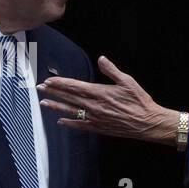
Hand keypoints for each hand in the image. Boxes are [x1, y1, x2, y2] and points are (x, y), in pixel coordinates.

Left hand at [39, 56, 181, 145]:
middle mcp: (95, 106)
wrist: (148, 123)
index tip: (49, 80)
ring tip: (44, 104)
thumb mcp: (128, 82)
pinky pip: (80, 125)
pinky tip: (60, 121)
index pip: (75, 86)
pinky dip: (69, 123)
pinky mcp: (99, 127)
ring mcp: (96, 118)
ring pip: (71, 111)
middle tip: (40, 89)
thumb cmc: (140, 102)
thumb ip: (112, 70)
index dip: (60, 83)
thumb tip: (101, 59)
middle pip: (69, 98)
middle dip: (53, 92)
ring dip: (56, 107)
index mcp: (100, 93)